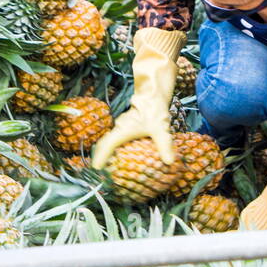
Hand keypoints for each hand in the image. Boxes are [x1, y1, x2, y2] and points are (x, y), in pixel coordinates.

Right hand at [91, 26, 184, 170]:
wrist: (153, 90)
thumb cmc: (154, 108)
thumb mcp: (161, 128)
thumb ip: (165, 145)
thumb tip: (170, 162)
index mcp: (122, 131)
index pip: (105, 147)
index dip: (100, 159)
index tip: (96, 171)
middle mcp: (118, 129)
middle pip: (103, 146)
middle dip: (100, 159)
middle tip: (100, 176)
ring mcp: (121, 127)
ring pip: (109, 142)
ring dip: (106, 154)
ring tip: (109, 170)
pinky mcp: (126, 126)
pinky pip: (116, 140)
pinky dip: (114, 149)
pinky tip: (122, 158)